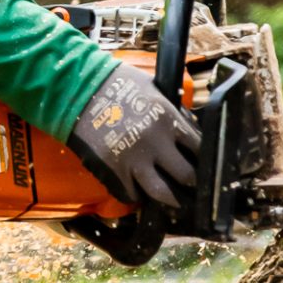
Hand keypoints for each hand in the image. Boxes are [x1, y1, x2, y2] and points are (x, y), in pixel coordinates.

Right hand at [67, 63, 200, 209]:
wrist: (78, 89)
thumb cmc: (116, 83)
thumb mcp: (153, 89)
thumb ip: (170, 112)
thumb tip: (187, 130)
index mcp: (168, 119)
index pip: (199, 148)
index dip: (204, 159)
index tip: (204, 164)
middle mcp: (155, 142)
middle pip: (187, 175)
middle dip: (192, 182)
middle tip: (191, 186)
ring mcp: (134, 159)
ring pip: (162, 192)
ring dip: (169, 198)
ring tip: (172, 200)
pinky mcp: (113, 170)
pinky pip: (131, 193)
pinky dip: (136, 194)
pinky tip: (138, 189)